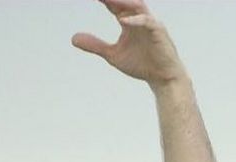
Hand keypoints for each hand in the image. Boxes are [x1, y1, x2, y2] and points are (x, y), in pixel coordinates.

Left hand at [72, 0, 186, 88]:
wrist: (162, 79)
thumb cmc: (141, 64)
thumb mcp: (113, 55)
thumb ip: (95, 45)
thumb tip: (73, 38)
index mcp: (128, 21)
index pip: (113, 4)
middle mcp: (139, 19)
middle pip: (125, 0)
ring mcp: (150, 24)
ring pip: (137, 6)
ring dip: (123, 1)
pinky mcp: (159, 33)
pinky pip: (148, 22)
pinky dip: (136, 20)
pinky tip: (123, 20)